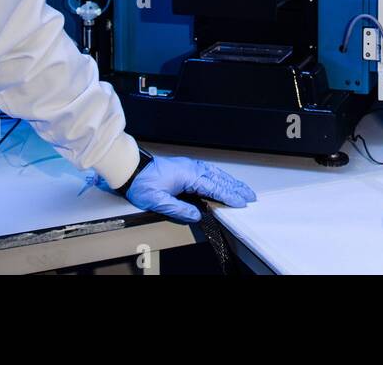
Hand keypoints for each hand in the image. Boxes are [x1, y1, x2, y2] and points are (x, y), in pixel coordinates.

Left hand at [124, 155, 256, 222]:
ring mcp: (190, 166)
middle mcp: (192, 168)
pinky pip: (209, 172)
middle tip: (250, 196)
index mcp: (188, 175)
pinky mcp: (187, 167)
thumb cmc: (143, 183)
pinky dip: (221, 177)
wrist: (132, 169)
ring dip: (230, 182)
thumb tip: (197, 215)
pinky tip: (224, 181)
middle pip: (219, 179)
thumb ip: (179, 209)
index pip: (214, 188)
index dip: (229, 196)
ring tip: (242, 189)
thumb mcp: (158, 201)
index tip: (241, 202)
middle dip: (236, 188)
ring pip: (216, 174)